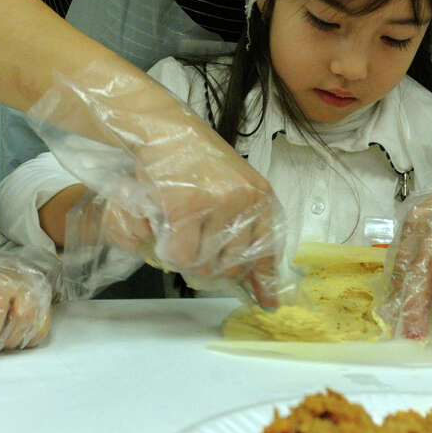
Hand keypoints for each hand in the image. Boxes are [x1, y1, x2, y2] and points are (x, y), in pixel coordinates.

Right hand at [28, 63, 282, 305]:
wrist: (164, 129)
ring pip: (203, 263)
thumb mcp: (231, 186)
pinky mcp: (187, 207)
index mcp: (261, 196)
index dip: (264, 279)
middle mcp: (246, 201)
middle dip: (208, 262)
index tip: (267, 303)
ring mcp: (218, 204)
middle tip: (191, 239)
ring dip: (186, 254)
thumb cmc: (194, 159)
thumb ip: (242, 225)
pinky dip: (167, 247)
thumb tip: (253, 280)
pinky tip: (164, 225)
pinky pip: (179, 254)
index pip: (267, 249)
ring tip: (178, 224)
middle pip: (231, 265)